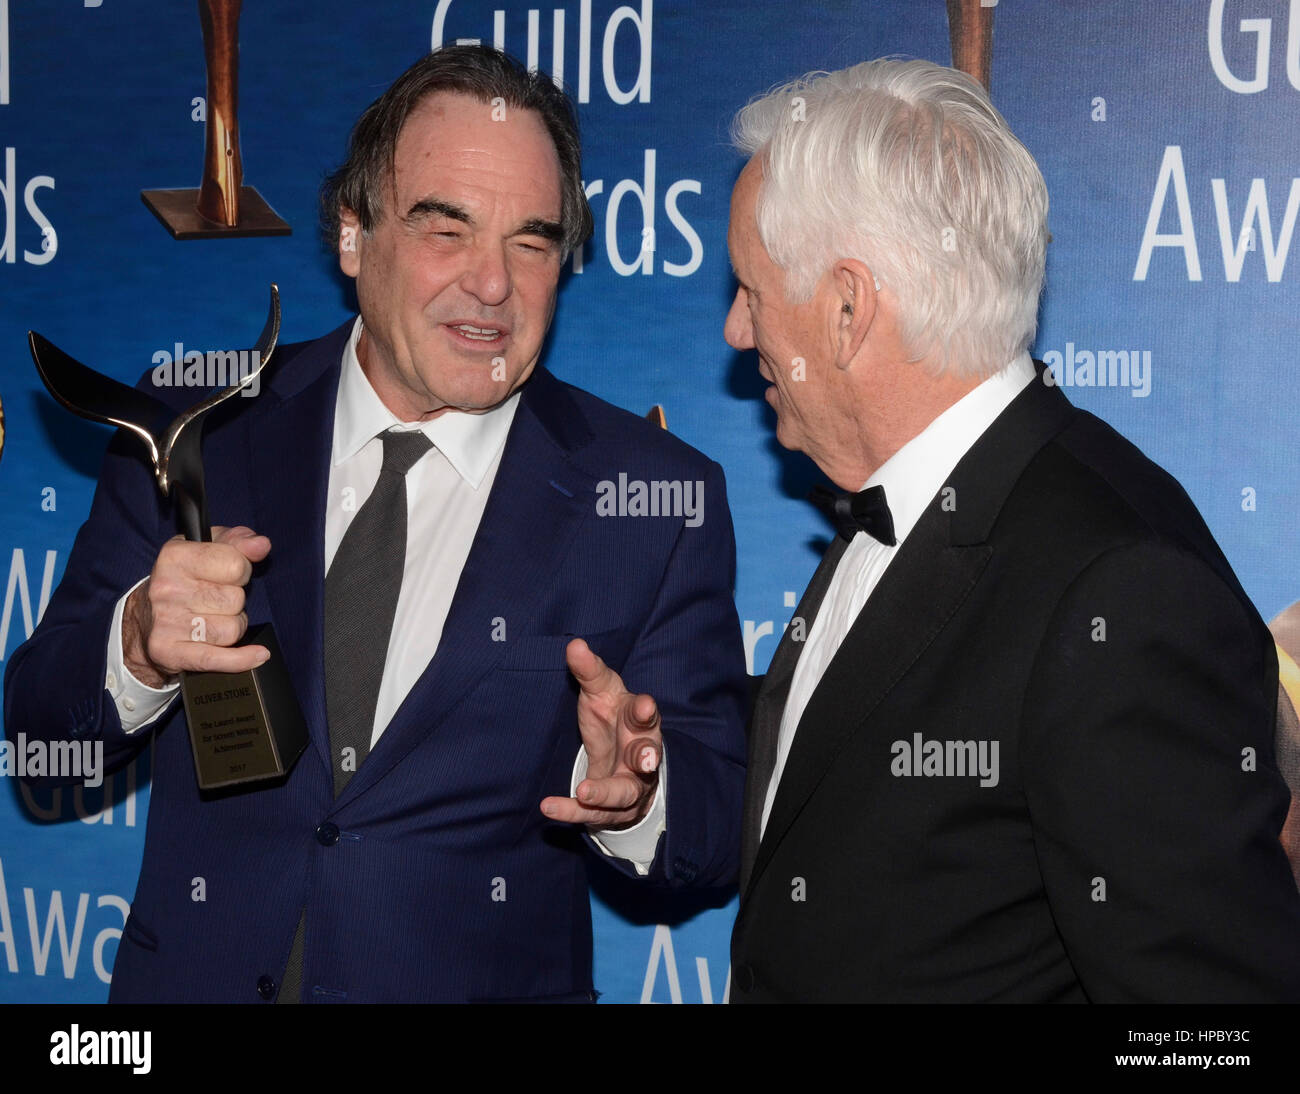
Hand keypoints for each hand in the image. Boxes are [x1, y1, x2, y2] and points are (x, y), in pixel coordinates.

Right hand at [121, 525, 270, 686]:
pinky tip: (258, 655)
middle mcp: (166, 588)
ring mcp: (166, 622)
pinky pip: (218, 658)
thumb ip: (238, 541)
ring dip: (231, 626)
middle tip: (216, 599)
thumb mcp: (205, 548)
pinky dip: (241, 659)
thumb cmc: (183, 579)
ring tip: (212, 618)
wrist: (143, 619)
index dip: (241, 570)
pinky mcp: (169, 651)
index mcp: (174, 557)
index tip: (229, 574)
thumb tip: (260, 545)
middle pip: (236, 599)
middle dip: (235, 600)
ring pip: (232, 629)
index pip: (236, 565)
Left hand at [540, 638, 661, 828]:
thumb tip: (574, 644)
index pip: (646, 716)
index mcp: (639, 724)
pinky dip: (571, 811)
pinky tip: (549, 807)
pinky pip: (592, 814)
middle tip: (646, 760)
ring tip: (585, 791)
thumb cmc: (613, 719)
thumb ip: (589, 671)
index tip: (644, 704)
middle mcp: (640, 756)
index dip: (645, 711)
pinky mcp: (609, 809)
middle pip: (647, 757)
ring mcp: (629, 785)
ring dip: (607, 792)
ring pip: (624, 793)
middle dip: (647, 757)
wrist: (622, 764)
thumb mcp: (601, 692)